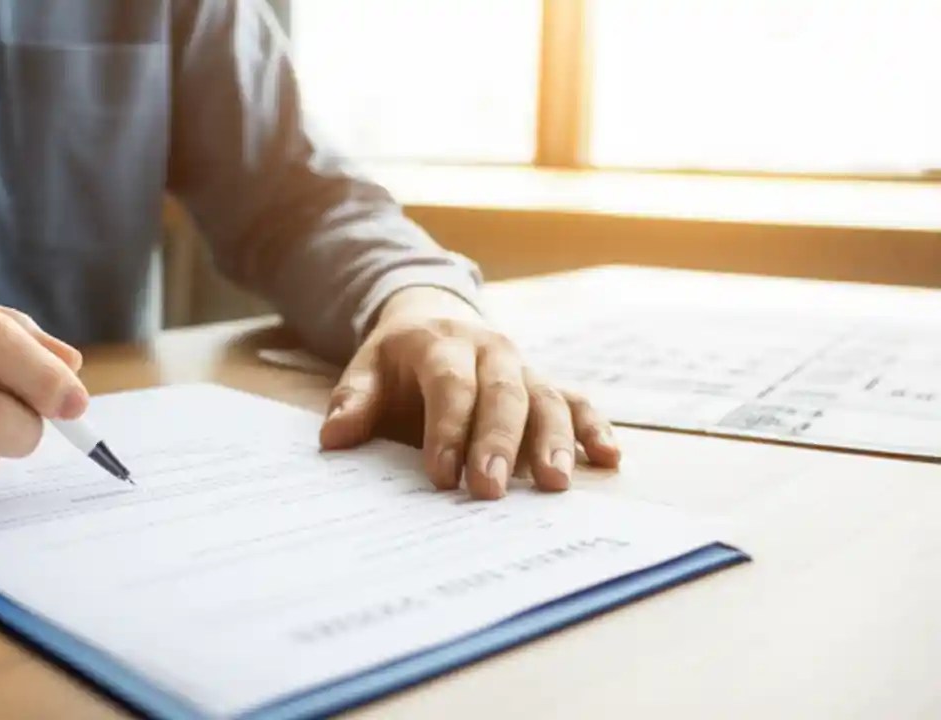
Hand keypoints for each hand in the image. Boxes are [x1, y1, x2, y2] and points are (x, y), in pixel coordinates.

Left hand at [320, 287, 619, 499]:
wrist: (432, 316)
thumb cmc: (397, 360)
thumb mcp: (366, 370)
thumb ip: (352, 402)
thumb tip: (333, 438)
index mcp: (441, 343)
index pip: (450, 385)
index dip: (447, 429)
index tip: (440, 474)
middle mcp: (491, 351)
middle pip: (503, 394)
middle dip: (498, 443)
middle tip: (490, 490)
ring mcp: (523, 366)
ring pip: (546, 398)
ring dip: (554, 440)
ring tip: (554, 484)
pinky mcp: (545, 382)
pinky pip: (577, 400)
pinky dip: (594, 427)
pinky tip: (608, 458)